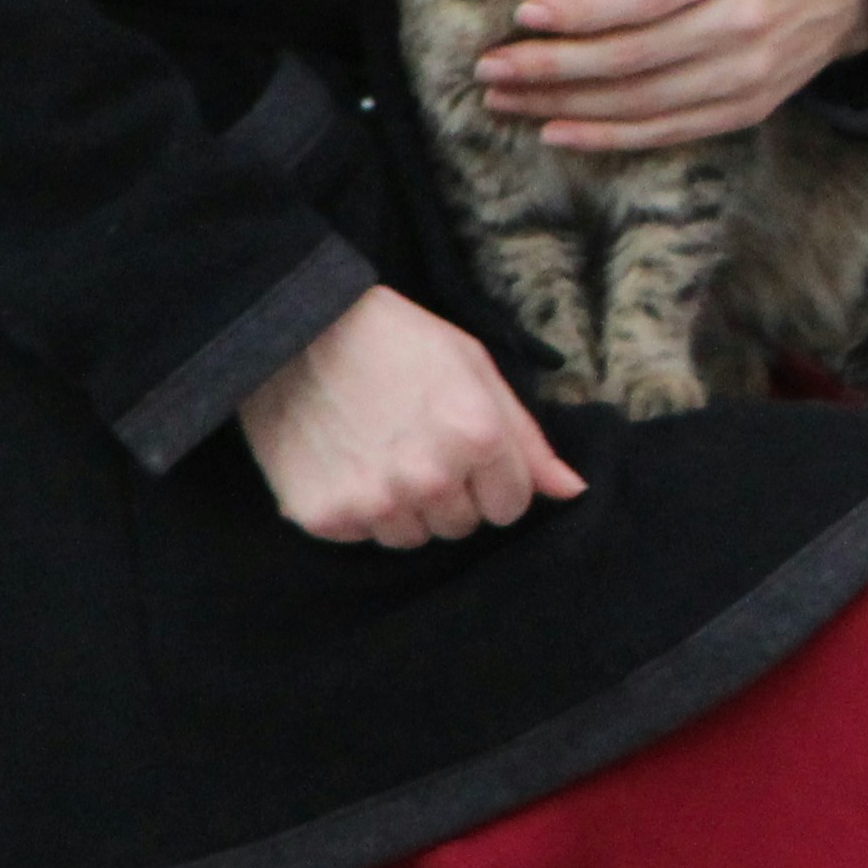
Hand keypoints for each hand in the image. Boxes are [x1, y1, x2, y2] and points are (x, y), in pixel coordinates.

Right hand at [241, 285, 587, 545]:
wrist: (296, 330)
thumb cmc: (394, 340)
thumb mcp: (473, 368)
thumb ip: (527, 438)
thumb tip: (572, 492)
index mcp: (475, 437)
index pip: (512, 506)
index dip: (492, 478)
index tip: (464, 449)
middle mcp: (428, 478)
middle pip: (462, 526)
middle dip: (450, 494)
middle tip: (416, 444)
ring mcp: (374, 502)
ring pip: (413, 537)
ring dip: (404, 506)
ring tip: (379, 451)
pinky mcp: (326, 517)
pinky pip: (363, 536)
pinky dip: (357, 507)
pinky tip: (345, 461)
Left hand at [481, 0, 867, 151]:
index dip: (585, 10)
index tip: (525, 14)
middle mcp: (741, 27)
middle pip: (632, 57)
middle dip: (554, 66)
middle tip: (490, 67)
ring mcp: (744, 77)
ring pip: (641, 102)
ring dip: (567, 106)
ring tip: (504, 100)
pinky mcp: (743, 110)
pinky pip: (667, 132)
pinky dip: (609, 139)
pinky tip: (556, 132)